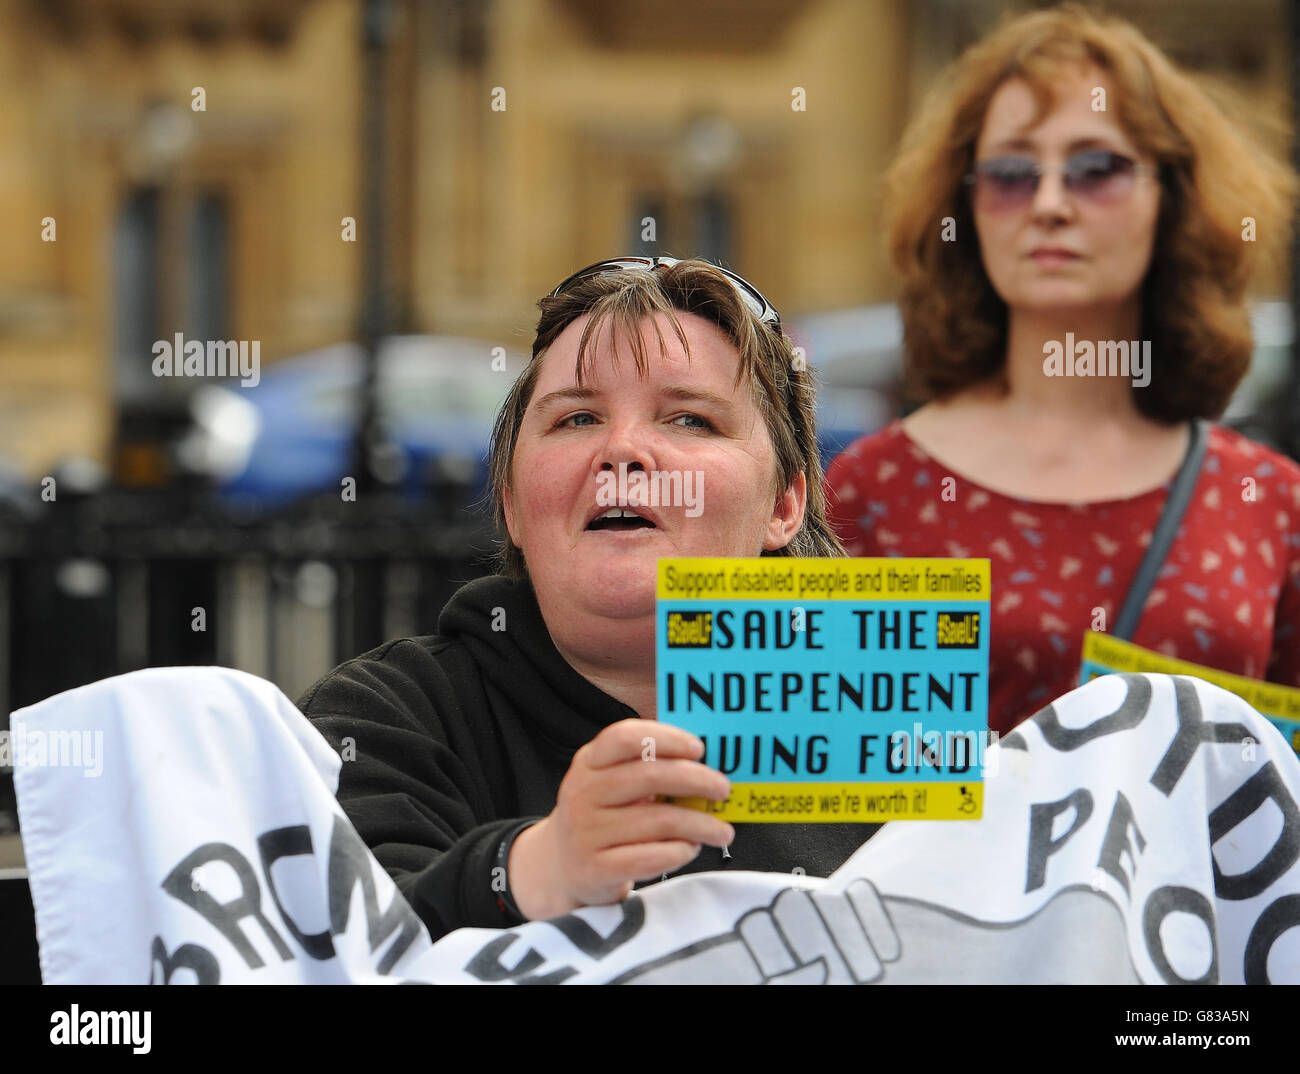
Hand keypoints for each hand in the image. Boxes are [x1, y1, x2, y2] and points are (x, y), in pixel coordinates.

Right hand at [508, 718, 732, 919]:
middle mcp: (582, 792)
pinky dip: (680, 852)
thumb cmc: (602, 815)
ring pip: (659, 820)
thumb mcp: (611, 783)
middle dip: (697, 780)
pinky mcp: (596, 869)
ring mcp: (586, 832)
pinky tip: (691, 848)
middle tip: (723, 790)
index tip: (699, 748)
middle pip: (650, 776)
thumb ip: (648, 768)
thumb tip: (706, 764)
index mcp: (589, 762)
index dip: (666, 738)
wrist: (561, 865)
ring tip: (721, 831)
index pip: (625, 737)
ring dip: (700, 824)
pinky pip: (651, 857)